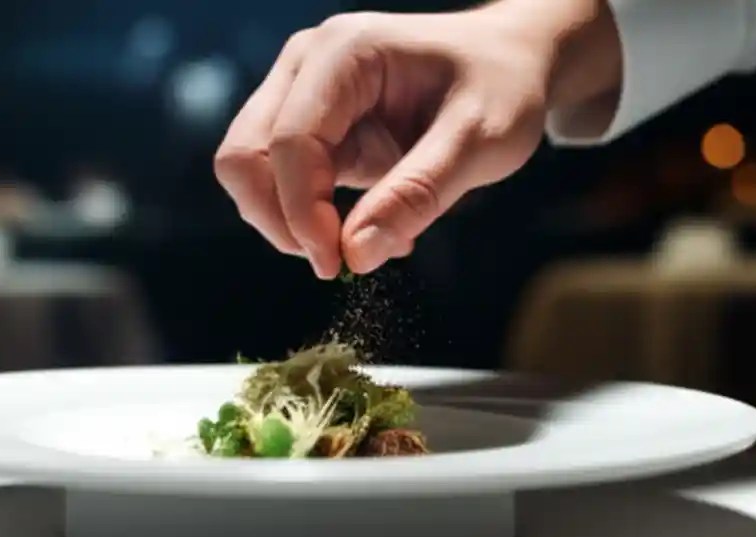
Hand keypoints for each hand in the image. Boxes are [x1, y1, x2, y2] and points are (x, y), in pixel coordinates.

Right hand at [214, 0, 619, 277]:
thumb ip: (416, 195)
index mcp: (344, 53)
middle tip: (335, 262)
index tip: (336, 263)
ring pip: (250, 171)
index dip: (300, 213)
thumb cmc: (504, 87)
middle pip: (244, 155)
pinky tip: (368, 228)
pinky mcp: (310, 126)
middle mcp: (307, 65)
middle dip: (278, 220)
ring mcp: (301, 93)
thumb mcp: (479, 143)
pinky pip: (280, 182)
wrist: (511, 61)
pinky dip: (307, 219)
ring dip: (288, 222)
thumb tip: (355, 256)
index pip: (288, 143)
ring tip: (361, 244)